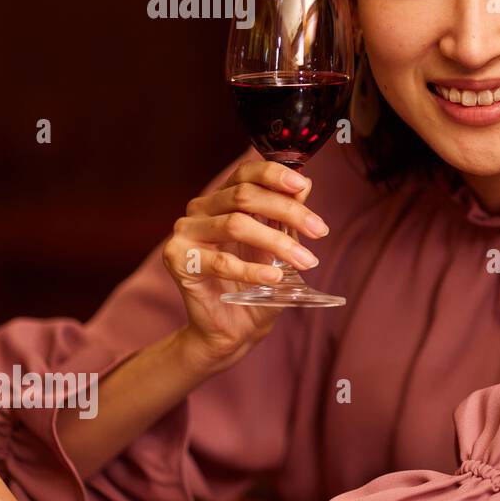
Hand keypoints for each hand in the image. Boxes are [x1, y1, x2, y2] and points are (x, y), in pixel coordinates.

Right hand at [161, 160, 328, 372]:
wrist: (232, 327)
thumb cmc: (256, 282)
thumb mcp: (278, 245)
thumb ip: (286, 215)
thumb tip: (305, 183)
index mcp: (222, 198)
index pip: (245, 173)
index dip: (274, 174)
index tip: (303, 186)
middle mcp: (200, 210)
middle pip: (245, 196)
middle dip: (288, 211)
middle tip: (321, 231)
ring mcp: (185, 233)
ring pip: (236, 224)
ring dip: (278, 243)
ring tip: (306, 261)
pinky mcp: (178, 261)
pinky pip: (220, 261)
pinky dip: (252, 270)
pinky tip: (274, 278)